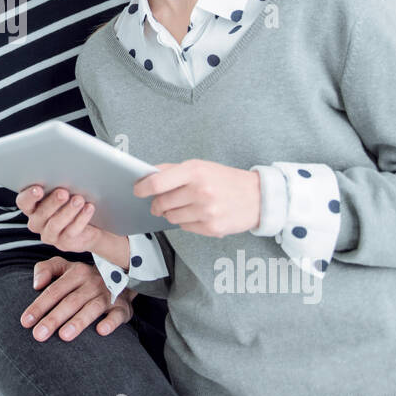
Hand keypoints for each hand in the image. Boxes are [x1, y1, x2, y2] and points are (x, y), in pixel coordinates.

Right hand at [16, 184, 106, 254]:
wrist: (91, 225)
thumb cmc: (72, 202)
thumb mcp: (65, 191)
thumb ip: (58, 186)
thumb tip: (63, 175)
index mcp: (32, 206)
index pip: (23, 202)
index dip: (29, 196)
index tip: (39, 188)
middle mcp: (37, 222)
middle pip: (40, 213)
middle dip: (52, 202)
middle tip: (63, 192)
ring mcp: (49, 234)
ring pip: (55, 224)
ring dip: (68, 210)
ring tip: (79, 199)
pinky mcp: (63, 243)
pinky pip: (70, 232)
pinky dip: (81, 219)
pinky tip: (88, 208)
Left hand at [19, 256, 134, 341]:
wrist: (121, 276)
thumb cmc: (83, 277)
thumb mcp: (64, 267)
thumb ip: (45, 269)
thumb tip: (36, 284)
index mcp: (76, 273)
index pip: (54, 290)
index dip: (39, 305)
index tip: (26, 321)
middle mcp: (91, 283)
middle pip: (70, 301)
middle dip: (53, 318)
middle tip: (39, 335)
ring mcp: (108, 295)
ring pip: (92, 308)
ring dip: (78, 322)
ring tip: (64, 336)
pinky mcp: (122, 307)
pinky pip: (117, 315)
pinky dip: (110, 322)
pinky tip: (101, 331)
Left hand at [133, 160, 260, 236]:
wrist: (258, 197)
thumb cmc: (225, 179)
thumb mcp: (201, 166)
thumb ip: (172, 170)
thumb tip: (146, 176)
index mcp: (195, 171)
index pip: (157, 182)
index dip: (142, 188)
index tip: (137, 190)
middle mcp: (201, 191)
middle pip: (161, 203)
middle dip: (157, 204)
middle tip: (160, 202)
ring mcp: (207, 212)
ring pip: (171, 217)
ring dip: (171, 213)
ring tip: (183, 206)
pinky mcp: (211, 228)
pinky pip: (184, 227)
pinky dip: (185, 221)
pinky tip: (197, 214)